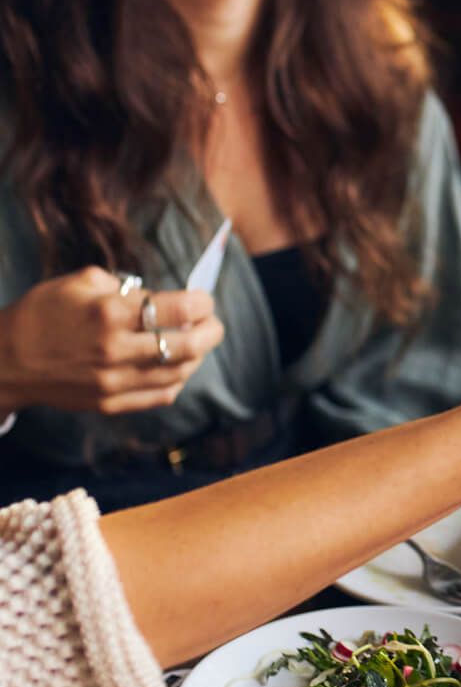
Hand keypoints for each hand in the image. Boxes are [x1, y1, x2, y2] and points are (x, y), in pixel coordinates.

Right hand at [0, 267, 224, 414]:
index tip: (204, 299)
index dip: (202, 303)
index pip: (178, 311)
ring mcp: (114, 382)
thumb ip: (125, 287)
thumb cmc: (42, 314)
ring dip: (198, 356)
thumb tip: (160, 297)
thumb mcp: (80, 282)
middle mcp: (116, 351)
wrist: (5, 361)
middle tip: (214, 322)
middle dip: (211, 331)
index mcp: (110, 315)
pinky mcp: (109, 403)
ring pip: (179, 373)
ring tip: (198, 342)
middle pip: (188, 345)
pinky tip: (179, 366)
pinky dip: (178, 380)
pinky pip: (161, 396)